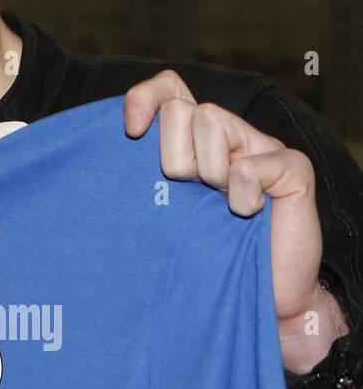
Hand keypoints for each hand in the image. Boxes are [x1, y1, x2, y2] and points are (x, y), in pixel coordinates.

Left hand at [124, 70, 348, 373]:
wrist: (258, 300)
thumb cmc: (203, 256)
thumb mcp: (158, 212)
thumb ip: (137, 178)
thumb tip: (94, 156)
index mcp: (193, 140)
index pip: (168, 89)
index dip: (144, 98)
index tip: (131, 131)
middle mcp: (226, 136)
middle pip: (181, 109)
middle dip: (170, 155)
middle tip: (185, 192)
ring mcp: (261, 147)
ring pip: (211, 122)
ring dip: (205, 173)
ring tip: (216, 206)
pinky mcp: (292, 168)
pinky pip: (249, 165)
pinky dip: (241, 197)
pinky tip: (246, 216)